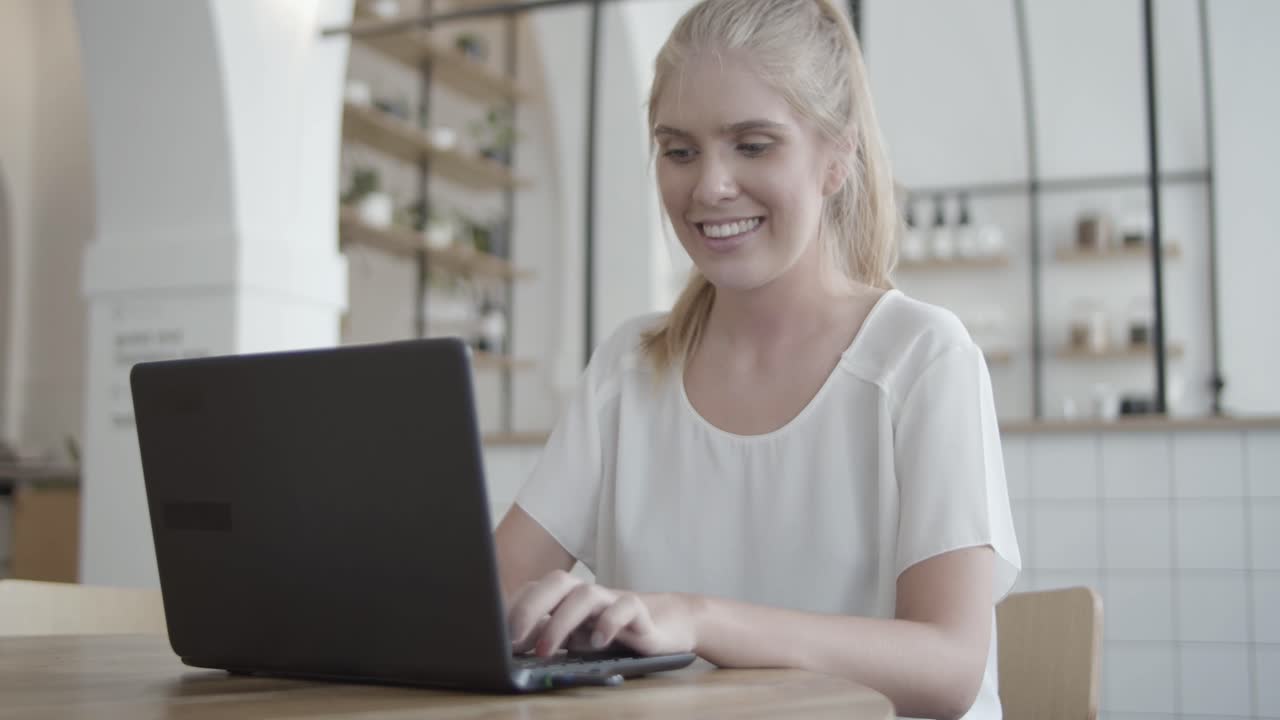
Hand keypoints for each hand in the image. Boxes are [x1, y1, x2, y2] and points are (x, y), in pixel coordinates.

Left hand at [506, 569, 699, 657]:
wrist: (666, 624)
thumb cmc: (610, 632)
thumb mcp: (574, 637)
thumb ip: (546, 635)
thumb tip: (509, 646)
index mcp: (566, 595)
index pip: (534, 590)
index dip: (513, 609)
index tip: (494, 635)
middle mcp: (586, 593)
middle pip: (556, 583)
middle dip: (530, 608)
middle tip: (513, 640)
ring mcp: (612, 599)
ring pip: (585, 595)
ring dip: (560, 622)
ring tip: (545, 651)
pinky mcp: (638, 611)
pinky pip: (624, 608)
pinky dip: (607, 623)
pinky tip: (597, 642)